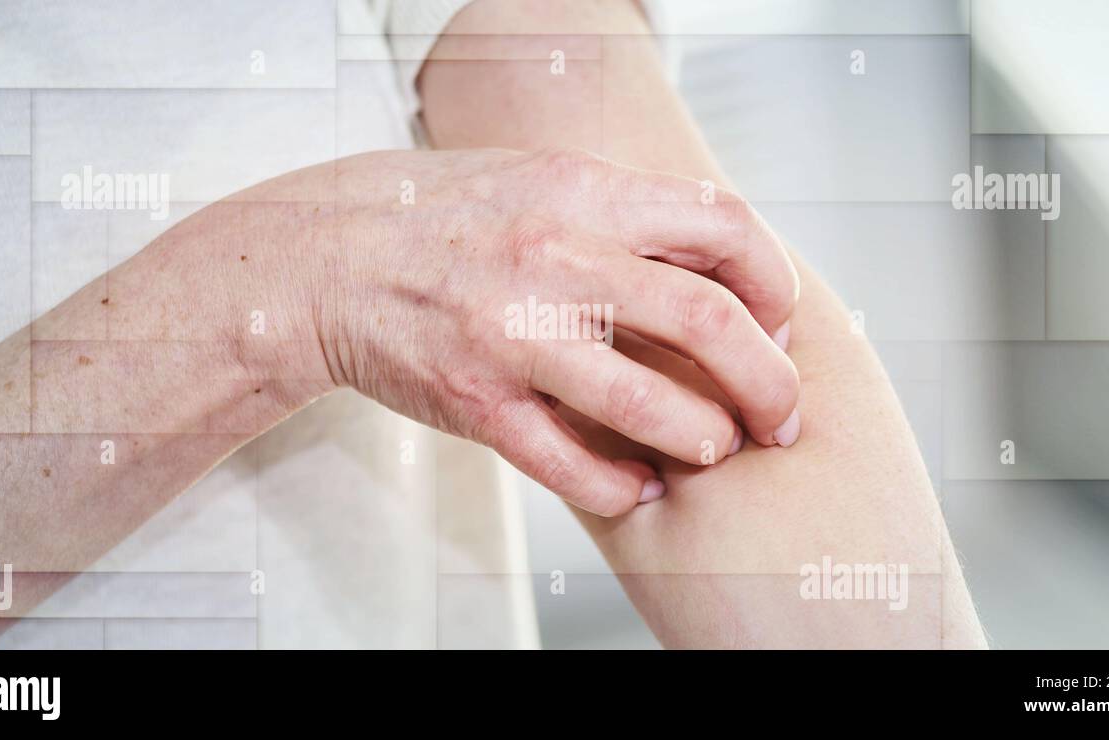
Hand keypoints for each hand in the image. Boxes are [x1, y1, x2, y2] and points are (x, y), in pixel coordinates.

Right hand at [300, 148, 800, 514]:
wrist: (327, 259)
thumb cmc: (446, 217)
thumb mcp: (540, 179)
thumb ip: (624, 212)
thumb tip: (720, 263)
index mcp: (581, 192)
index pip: (721, 226)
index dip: (772, 280)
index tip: (778, 318)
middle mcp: (555, 259)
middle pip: (707, 323)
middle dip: (769, 381)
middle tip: (781, 413)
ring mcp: (514, 336)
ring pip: (649, 406)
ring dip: (707, 438)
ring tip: (719, 447)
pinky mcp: (477, 403)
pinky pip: (571, 466)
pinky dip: (621, 488)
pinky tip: (641, 488)